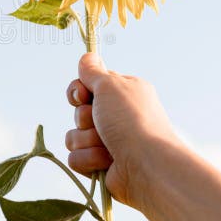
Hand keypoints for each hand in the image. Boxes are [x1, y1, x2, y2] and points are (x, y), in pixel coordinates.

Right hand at [64, 53, 177, 207]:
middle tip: (101, 121)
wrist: (147, 165)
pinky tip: (106, 162)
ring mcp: (108, 142)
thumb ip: (93, 71)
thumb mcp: (110, 85)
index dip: (78, 91)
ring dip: (87, 140)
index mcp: (122, 94)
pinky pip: (75, 158)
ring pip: (73, 136)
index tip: (83, 95)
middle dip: (84, 117)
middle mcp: (116, 116)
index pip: (86, 86)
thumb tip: (87, 56)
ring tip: (107, 146)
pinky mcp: (100, 165)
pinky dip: (89, 159)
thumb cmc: (132, 120)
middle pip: (78, 111)